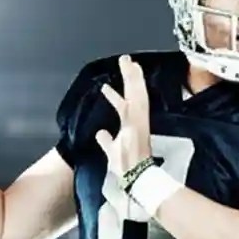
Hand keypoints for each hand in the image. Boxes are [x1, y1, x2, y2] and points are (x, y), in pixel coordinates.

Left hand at [95, 55, 151, 178]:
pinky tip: (133, 72)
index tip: (127, 76)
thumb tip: (101, 133)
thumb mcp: (112, 150)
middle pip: (135, 95)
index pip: (129, 103)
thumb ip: (107, 140)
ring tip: (129, 62)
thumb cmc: (126, 167)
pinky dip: (136, 87)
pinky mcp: (138, 122)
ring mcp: (138, 121)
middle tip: (127, 61)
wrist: (137, 177)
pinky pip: (137, 100)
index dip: (126, 90)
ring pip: (137, 94)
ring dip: (133, 78)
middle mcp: (136, 121)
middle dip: (131, 78)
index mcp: (132, 126)